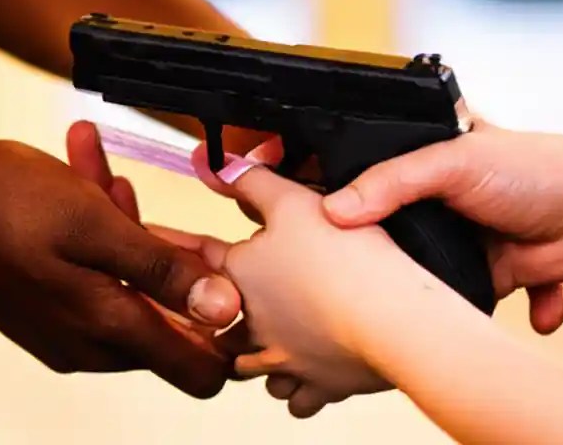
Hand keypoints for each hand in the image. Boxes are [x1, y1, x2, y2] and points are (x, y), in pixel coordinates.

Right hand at [0, 133, 241, 397]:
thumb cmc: (4, 203)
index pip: (202, 373)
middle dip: (160, 250)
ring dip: (123, 230)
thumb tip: (226, 309)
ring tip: (94, 173)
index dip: (225, 329)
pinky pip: (92, 279)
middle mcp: (90, 346)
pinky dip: (93, 236)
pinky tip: (76, 180)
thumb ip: (164, 272)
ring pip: (126, 286)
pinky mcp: (44, 312)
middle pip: (164, 316)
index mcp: (110, 330)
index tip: (215, 269)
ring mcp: (64, 332)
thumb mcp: (98, 224)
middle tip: (128, 192)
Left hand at [168, 155, 402, 417]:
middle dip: (227, 311)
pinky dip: (297, 387)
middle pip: (219, 321)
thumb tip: (215, 165)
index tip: (169, 241)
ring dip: (258, 353)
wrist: (393, 317)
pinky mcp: (317, 386)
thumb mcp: (292, 200)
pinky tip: (307, 369)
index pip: (193, 256)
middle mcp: (250, 325)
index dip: (183, 243)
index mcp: (237, 276)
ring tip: (275, 337)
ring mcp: (282, 361)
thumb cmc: (344, 258)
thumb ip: (251, 181)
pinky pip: (295, 398)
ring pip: (252, 365)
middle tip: (242, 297)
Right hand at [317, 121, 562, 333]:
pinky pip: (458, 304)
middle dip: (374, 248)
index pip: (359, 170)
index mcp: (419, 154)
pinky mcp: (479, 278)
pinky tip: (505, 295)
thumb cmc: (539, 167)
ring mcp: (455, 239)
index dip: (332, 190)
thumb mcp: (452, 159)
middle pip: (380, 228)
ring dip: (420, 283)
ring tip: (413, 285)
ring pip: (414, 271)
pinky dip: (475, 310)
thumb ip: (390, 182)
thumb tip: (335, 212)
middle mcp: (432, 198)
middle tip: (354, 261)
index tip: (308, 214)